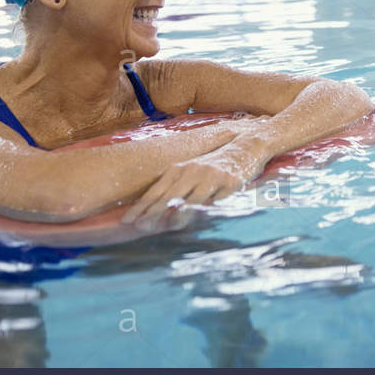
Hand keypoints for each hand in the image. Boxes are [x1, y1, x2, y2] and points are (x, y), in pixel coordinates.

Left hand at [121, 143, 264, 229]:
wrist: (247, 145)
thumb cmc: (215, 163)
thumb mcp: (192, 171)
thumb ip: (176, 187)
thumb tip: (157, 212)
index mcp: (179, 168)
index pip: (155, 191)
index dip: (140, 207)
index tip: (127, 220)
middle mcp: (192, 171)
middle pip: (168, 196)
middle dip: (152, 213)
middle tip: (140, 227)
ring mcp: (211, 177)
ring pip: (191, 200)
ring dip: (178, 216)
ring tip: (167, 228)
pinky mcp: (229, 183)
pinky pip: (215, 201)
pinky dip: (205, 212)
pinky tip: (197, 221)